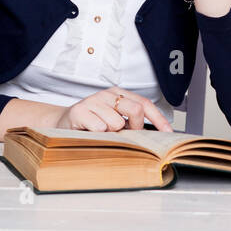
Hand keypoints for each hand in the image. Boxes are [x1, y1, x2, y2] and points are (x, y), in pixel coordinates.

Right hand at [56, 87, 173, 132]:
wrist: (61, 124)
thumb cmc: (91, 125)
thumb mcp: (114, 122)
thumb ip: (131, 125)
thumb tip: (154, 135)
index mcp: (119, 95)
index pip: (145, 104)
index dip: (159, 119)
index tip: (169, 134)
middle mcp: (107, 95)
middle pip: (136, 110)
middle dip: (136, 128)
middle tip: (126, 135)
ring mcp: (93, 101)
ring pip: (117, 122)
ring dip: (112, 134)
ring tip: (102, 133)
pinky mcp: (79, 111)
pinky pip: (99, 127)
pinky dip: (98, 135)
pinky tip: (90, 133)